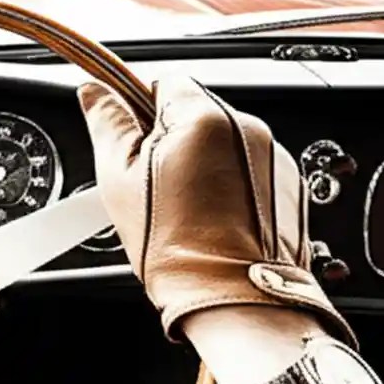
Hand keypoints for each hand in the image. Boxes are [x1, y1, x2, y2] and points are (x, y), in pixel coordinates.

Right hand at [76, 77, 353, 348]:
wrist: (234, 300)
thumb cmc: (178, 248)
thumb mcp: (119, 180)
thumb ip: (107, 123)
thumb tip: (94, 92)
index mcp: (204, 117)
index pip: (164, 83)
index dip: (140, 111)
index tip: (132, 141)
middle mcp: (248, 128)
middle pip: (196, 113)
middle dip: (172, 141)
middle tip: (154, 184)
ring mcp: (274, 158)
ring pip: (224, 143)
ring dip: (204, 163)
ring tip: (186, 209)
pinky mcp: (289, 186)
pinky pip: (250, 170)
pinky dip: (232, 187)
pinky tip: (214, 218)